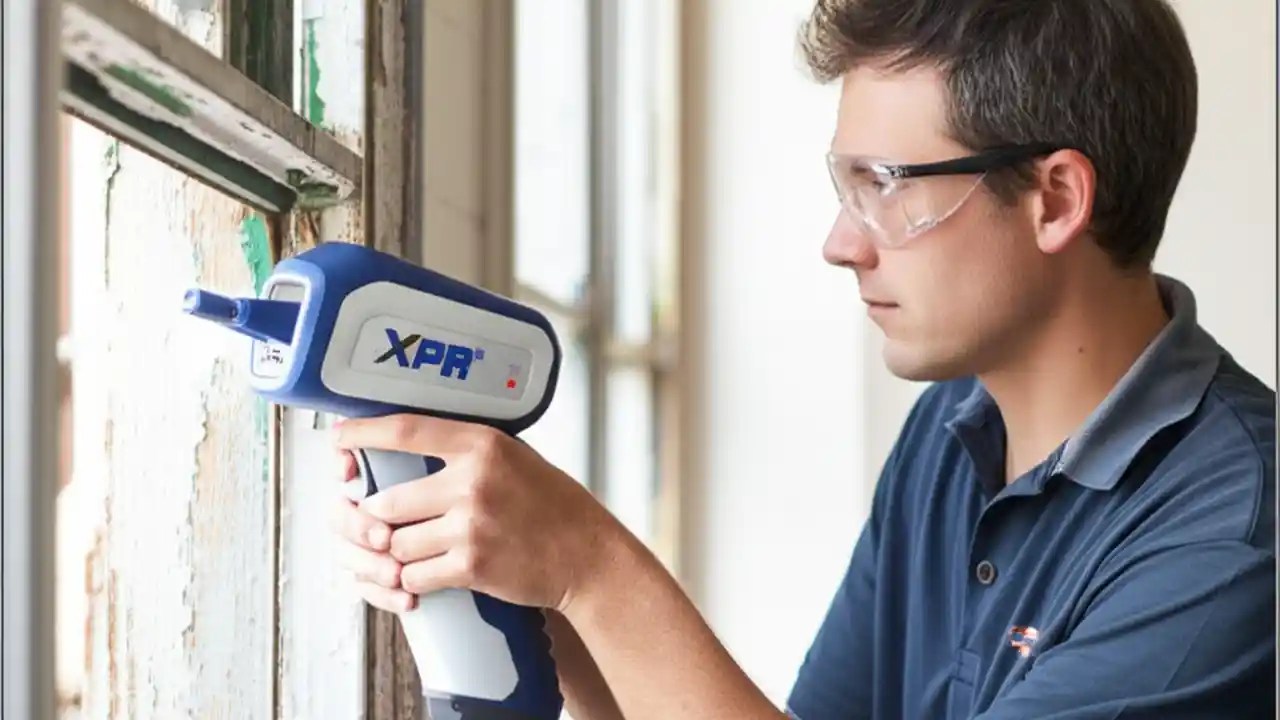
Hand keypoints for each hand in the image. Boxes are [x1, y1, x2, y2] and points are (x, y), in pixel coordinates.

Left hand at [331, 414, 620, 613]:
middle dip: (375, 515)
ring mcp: (471, 526)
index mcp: (482, 444)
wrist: (585, 552)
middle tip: (379, 519)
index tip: (341, 438)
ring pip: (395, 542)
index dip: (363, 434)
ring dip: (394, 551)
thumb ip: (464, 450)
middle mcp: (473, 481)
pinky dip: (412, 579)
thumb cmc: (551, 503)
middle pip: (387, 500)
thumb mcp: (513, 456)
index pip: (404, 431)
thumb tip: (403, 445)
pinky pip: (415, 576)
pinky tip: (426, 572)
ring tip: (410, 547)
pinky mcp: (472, 566)